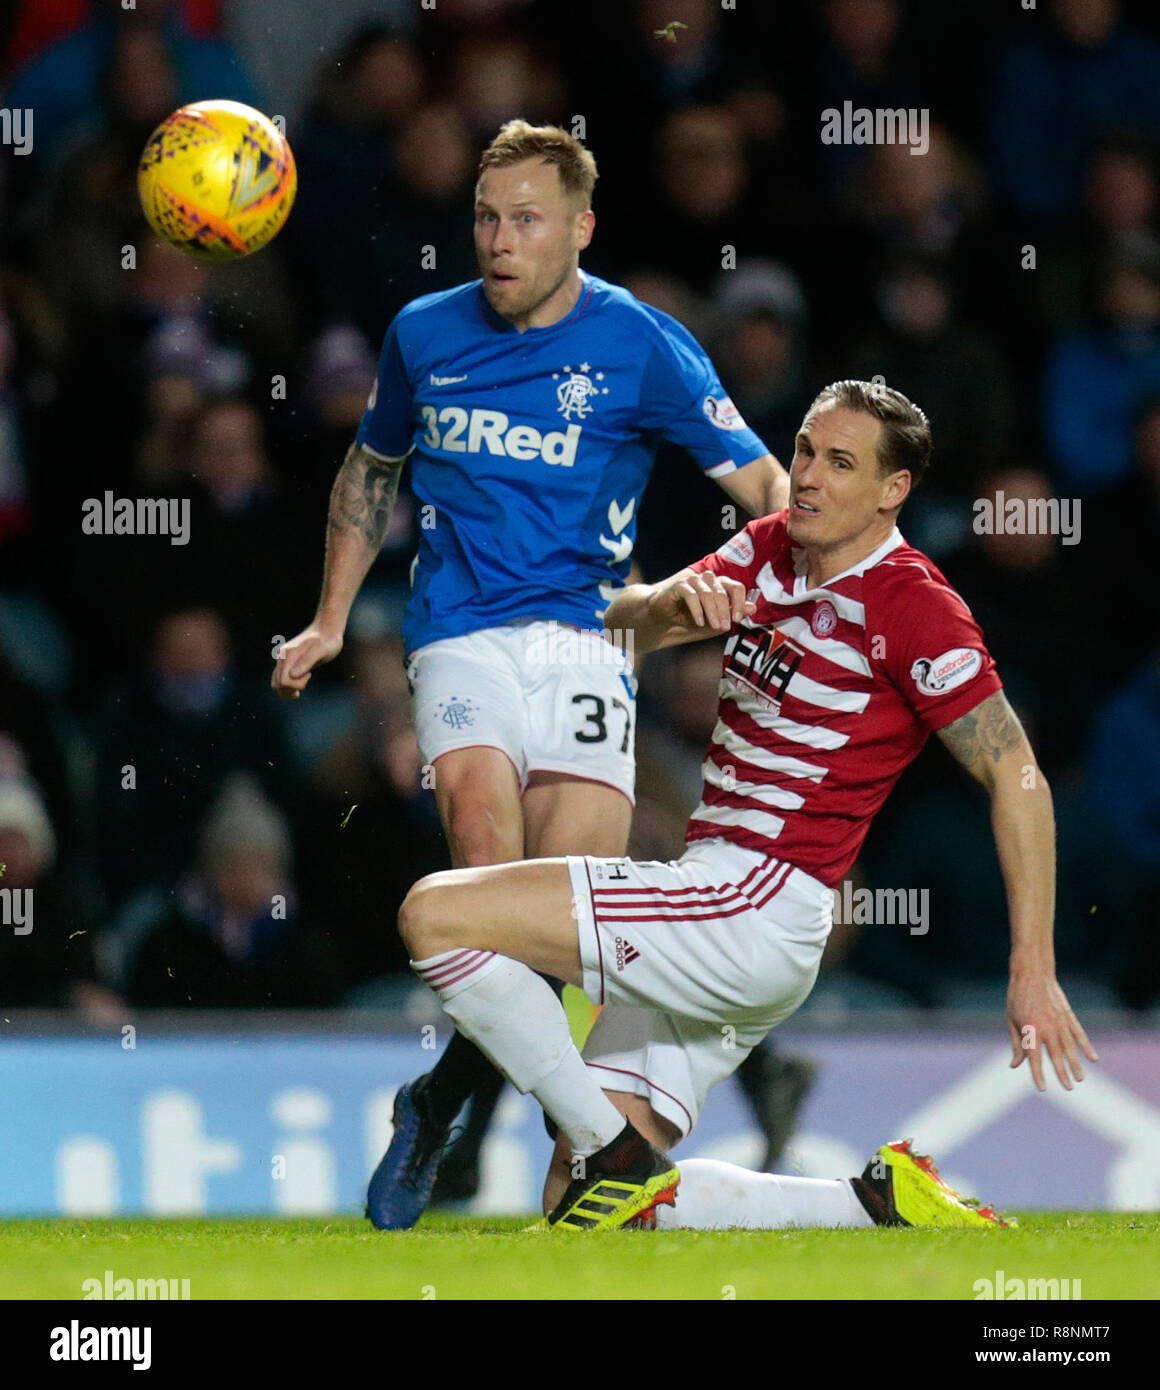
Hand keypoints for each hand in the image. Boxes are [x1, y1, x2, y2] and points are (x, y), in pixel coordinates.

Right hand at [271, 623, 342, 699]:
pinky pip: (279, 678)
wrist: (326, 629)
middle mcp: (280, 656)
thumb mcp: (322, 651)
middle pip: (278, 685)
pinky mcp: (284, 660)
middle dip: (292, 689)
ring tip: (305, 681)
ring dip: (289, 689)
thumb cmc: (328, 641)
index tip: (310, 674)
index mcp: (287, 655)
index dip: (297, 685)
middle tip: (308, 677)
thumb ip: (308, 661)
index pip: (284, 682)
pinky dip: (288, 685)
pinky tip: (301, 680)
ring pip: (276, 683)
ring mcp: (281, 658)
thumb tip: (292, 675)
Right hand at [648, 571, 754, 634]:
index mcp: (720, 584)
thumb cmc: (693, 617)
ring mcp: (694, 581)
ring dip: (712, 611)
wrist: (666, 617)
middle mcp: (708, 579)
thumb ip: (734, 612)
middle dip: (724, 612)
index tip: (737, 620)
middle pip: (722, 592)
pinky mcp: (680, 586)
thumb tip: (753, 608)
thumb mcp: (716, 619)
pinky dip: (697, 610)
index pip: (736, 587)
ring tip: (713, 626)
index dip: (739, 603)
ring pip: (708, 593)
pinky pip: (691, 595)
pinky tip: (698, 622)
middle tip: (724, 628)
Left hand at [1007, 973, 1097, 1091]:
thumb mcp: (1012, 1021)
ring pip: (1070, 1047)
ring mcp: (1060, 1021)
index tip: (1043, 1089)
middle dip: (1062, 1074)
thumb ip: (1017, 1044)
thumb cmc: (1017, 998)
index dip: (1038, 1074)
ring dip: (1076, 1064)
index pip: (1035, 1058)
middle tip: (1068, 1089)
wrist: (1032, 973)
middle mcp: (1047, 1027)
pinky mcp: (1068, 1015)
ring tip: (1080, 1079)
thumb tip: (1015, 1065)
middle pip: (1056, 1056)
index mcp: (1030, 1029)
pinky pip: (1079, 1034)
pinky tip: (1093, 1058)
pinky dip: (1086, 1047)